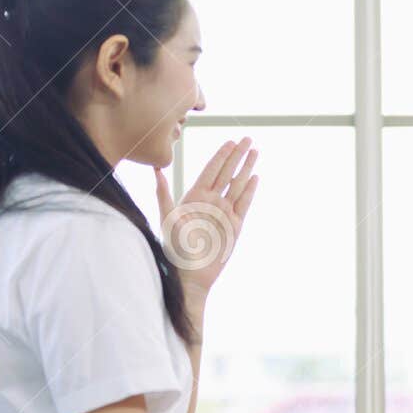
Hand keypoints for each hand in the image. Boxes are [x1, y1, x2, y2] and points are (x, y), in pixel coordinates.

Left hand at [155, 137, 258, 301]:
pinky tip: (255, 177)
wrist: (190, 273)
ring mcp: (224, 212)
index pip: (210, 170)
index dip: (220, 155)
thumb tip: (157, 170)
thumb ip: (163, 194)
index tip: (229, 141)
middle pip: (227, 173)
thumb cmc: (175, 248)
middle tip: (247, 138)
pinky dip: (250, 190)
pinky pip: (245, 203)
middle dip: (237, 155)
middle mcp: (211, 202)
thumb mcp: (166, 218)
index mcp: (194, 197)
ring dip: (246, 168)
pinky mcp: (235, 226)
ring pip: (238, 185)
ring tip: (255, 151)